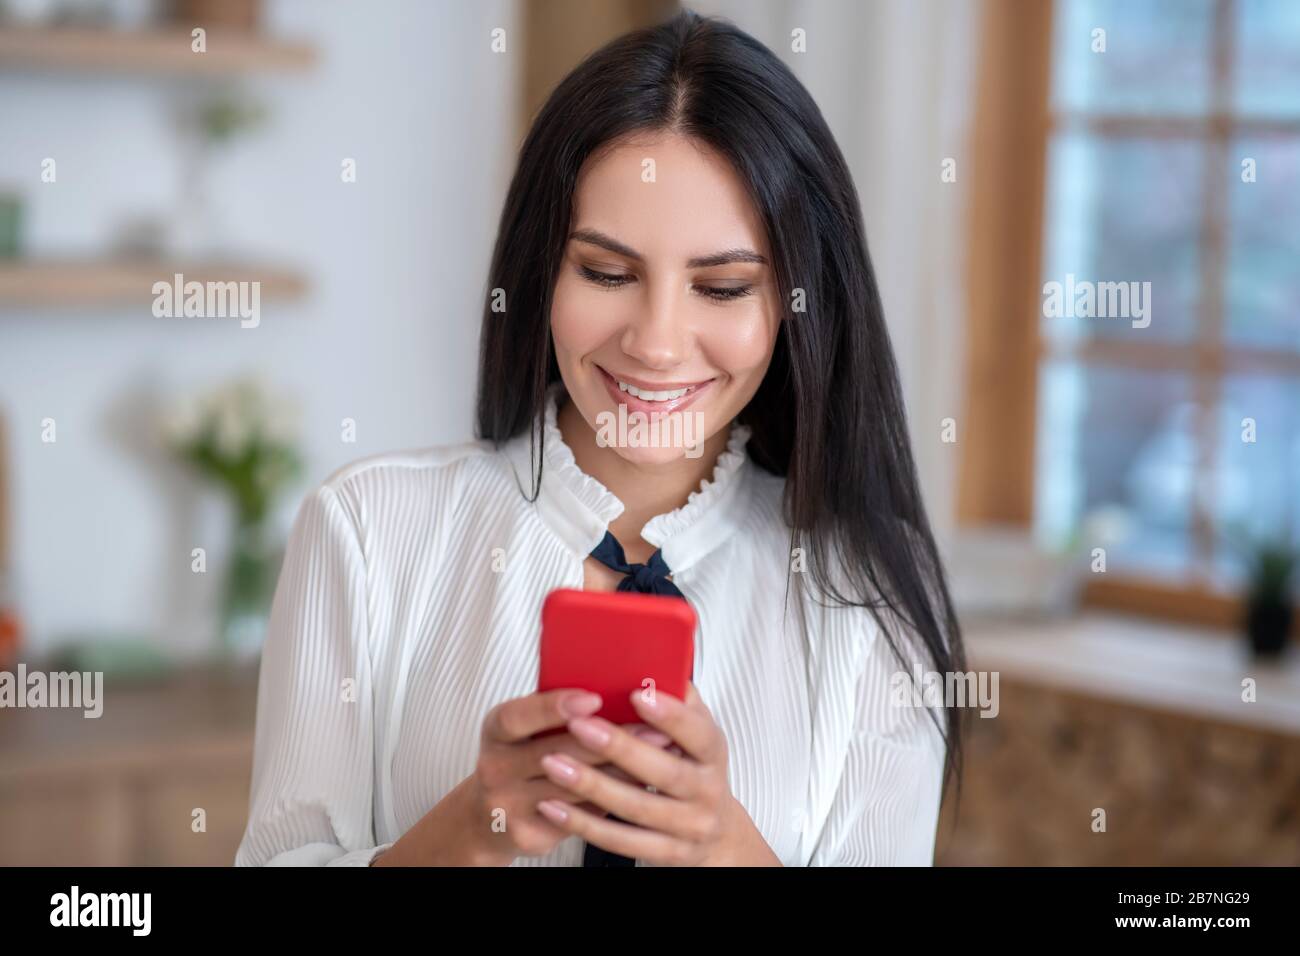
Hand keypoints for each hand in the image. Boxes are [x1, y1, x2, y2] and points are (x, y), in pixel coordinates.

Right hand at [375, 688, 669, 865]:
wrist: (492, 817)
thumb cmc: (525, 758)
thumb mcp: (529, 729)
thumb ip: (562, 711)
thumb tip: (622, 686)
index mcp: (496, 730)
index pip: (518, 716)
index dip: (553, 707)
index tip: (594, 698)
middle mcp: (495, 768)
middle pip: (556, 752)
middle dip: (610, 739)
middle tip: (655, 728)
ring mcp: (508, 805)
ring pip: (575, 787)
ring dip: (622, 770)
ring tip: (660, 755)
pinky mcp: (528, 836)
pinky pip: (580, 815)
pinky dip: (613, 798)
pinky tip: (643, 785)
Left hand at [534, 683, 780, 865]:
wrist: (716, 832)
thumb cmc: (695, 768)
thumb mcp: (697, 731)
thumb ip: (678, 697)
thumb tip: (654, 657)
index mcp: (712, 752)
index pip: (696, 731)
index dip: (669, 715)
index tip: (637, 694)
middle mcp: (705, 790)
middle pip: (663, 772)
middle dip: (619, 748)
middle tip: (579, 726)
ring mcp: (687, 826)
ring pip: (636, 808)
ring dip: (591, 785)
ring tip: (554, 763)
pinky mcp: (665, 853)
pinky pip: (620, 841)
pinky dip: (584, 823)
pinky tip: (553, 806)